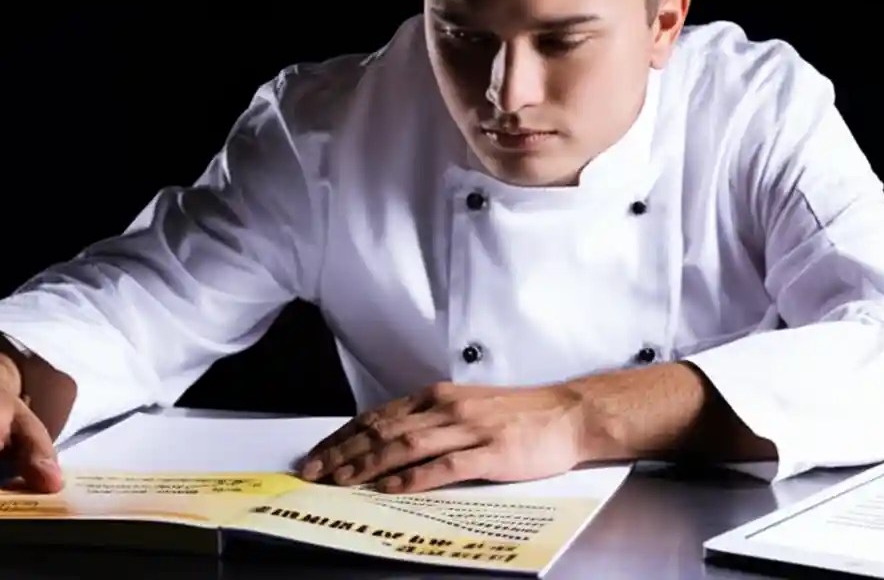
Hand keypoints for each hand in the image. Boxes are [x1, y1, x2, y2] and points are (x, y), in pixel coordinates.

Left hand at [295, 381, 587, 493]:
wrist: (569, 414)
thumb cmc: (523, 414)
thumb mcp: (470, 405)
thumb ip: (433, 418)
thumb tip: (392, 438)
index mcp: (440, 396)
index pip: (380, 416)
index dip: (345, 435)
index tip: (319, 452)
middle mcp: (448, 408)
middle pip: (384, 431)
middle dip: (344, 452)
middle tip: (314, 471)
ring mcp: (469, 429)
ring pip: (406, 446)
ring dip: (367, 464)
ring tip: (340, 480)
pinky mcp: (490, 452)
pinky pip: (444, 465)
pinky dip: (413, 477)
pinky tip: (391, 487)